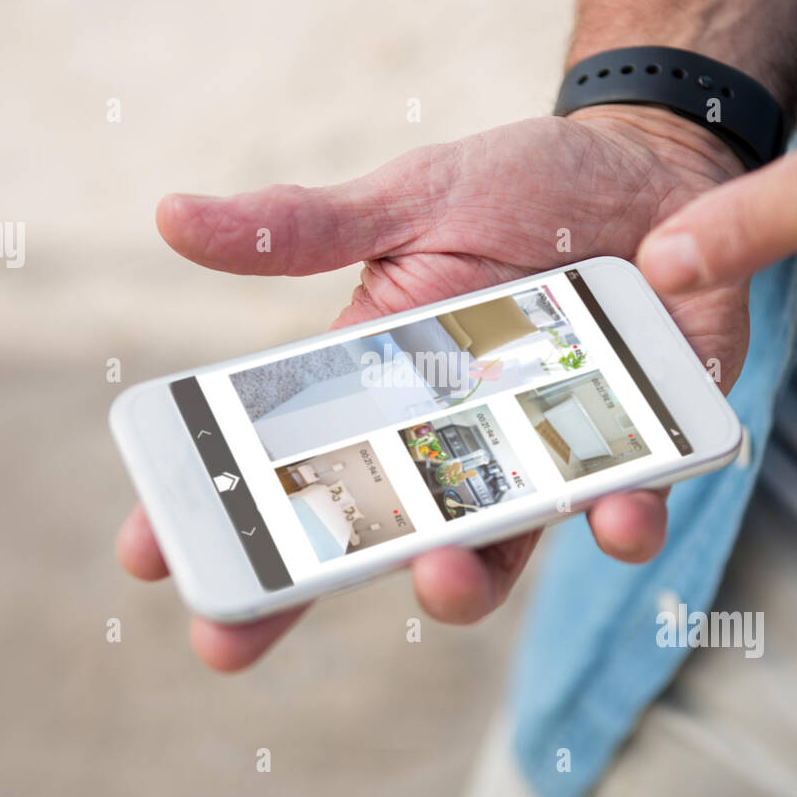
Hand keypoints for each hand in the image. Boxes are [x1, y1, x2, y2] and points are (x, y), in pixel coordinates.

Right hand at [118, 105, 749, 669]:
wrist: (651, 167)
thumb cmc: (521, 187)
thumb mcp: (408, 201)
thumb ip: (305, 228)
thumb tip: (171, 217)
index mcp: (386, 388)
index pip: (292, 465)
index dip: (221, 514)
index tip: (146, 556)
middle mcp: (456, 442)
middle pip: (376, 538)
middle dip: (314, 588)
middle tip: (246, 629)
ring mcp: (540, 456)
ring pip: (494, 551)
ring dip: (461, 579)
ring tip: (441, 572)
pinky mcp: (633, 449)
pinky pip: (621, 508)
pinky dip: (620, 520)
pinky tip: (615, 511)